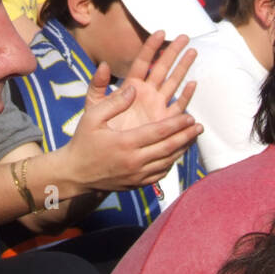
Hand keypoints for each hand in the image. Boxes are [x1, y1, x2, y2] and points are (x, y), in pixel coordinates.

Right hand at [58, 60, 199, 192]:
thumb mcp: (92, 116)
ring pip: (167, 162)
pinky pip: (160, 174)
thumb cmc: (83, 142)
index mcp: (125, 143)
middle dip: (186, 136)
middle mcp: (134, 161)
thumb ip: (114, 102)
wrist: (74, 174)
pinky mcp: (137, 184)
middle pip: (168, 148)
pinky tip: (177, 154)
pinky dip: (171, 163)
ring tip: (193, 139)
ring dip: (182, 150)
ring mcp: (136, 175)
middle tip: (200, 127)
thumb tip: (134, 89)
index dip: (177, 124)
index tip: (190, 117)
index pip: (159, 132)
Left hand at [85, 31, 197, 130]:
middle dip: (174, 52)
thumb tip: (103, 64)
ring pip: (173, 82)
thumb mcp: (94, 105)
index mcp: (130, 86)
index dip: (151, 48)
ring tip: (193, 52)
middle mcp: (146, 93)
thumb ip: (97, 85)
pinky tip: (192, 84)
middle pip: (162, 68)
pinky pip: (177, 106)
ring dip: (183, 68)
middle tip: (185, 37)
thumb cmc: (98, 129)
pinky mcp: (164, 121)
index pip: (143, 62)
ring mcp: (156, 106)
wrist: (106, 154)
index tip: (161, 32)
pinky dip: (185, 96)